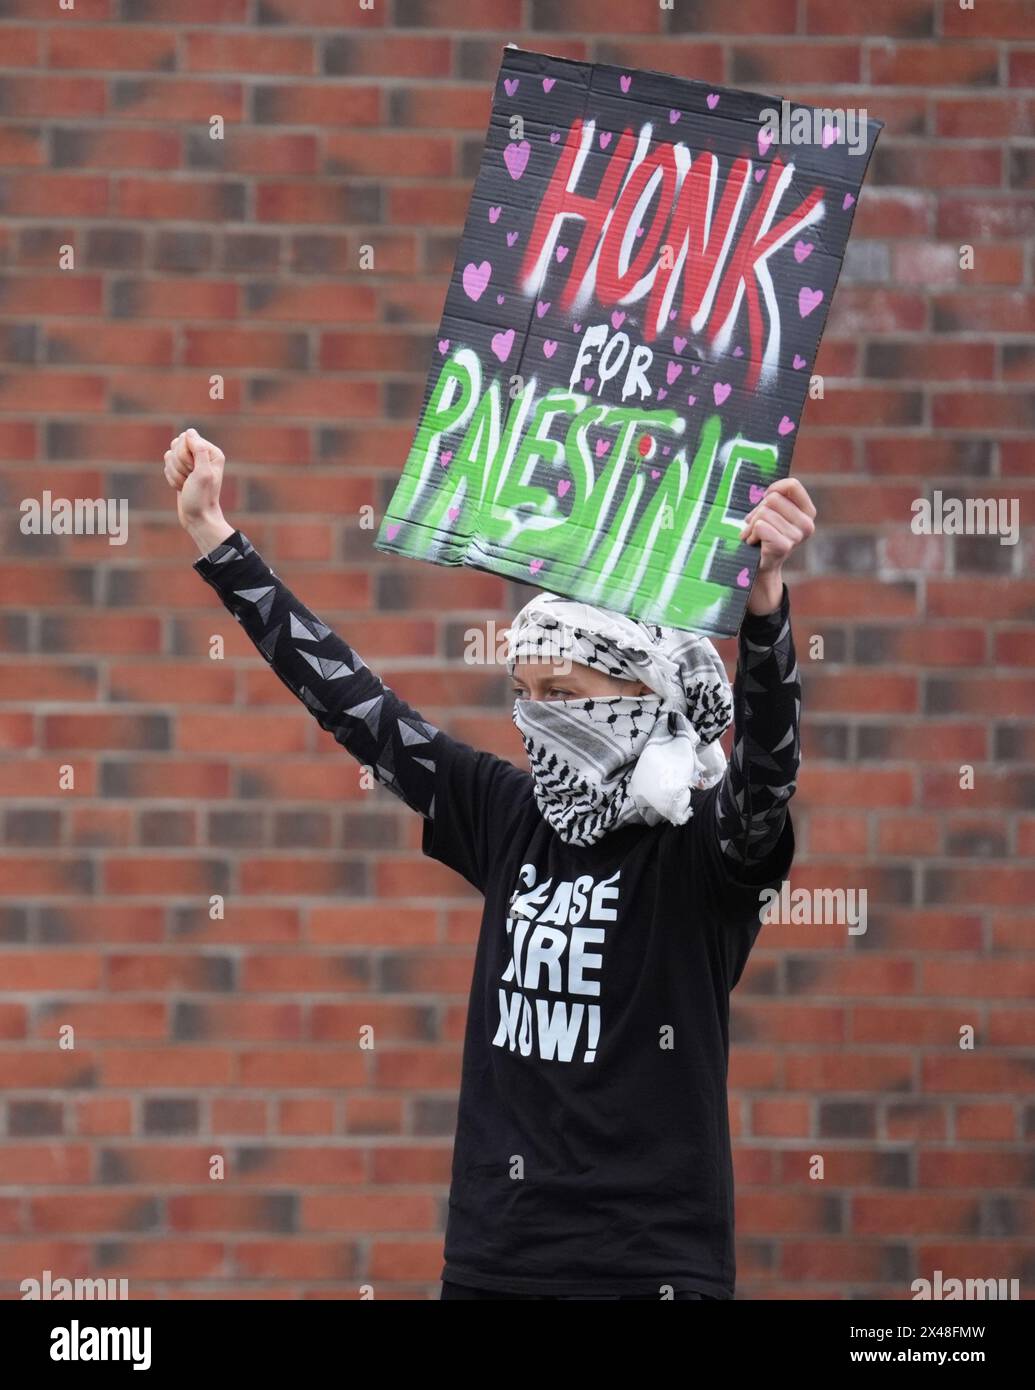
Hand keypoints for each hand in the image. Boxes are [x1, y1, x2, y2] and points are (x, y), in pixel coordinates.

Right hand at [164, 428, 232, 553]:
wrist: (198, 518)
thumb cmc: (202, 498)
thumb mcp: (202, 473)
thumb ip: (199, 450)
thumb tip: (190, 432)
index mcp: (212, 452)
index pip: (186, 438)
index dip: (184, 454)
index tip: (193, 470)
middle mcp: (202, 455)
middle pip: (176, 444)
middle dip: (178, 464)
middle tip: (190, 479)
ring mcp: (191, 463)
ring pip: (169, 455)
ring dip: (174, 473)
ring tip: (186, 485)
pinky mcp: (182, 471)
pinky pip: (167, 466)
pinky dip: (171, 478)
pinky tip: (181, 487)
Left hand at [738, 477, 815, 614]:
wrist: (761, 567)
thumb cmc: (764, 535)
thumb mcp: (774, 513)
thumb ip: (775, 498)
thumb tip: (764, 481)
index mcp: (808, 512)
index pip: (792, 485)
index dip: (774, 488)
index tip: (765, 498)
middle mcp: (807, 524)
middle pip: (772, 499)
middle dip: (757, 511)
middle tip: (755, 525)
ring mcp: (797, 536)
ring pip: (764, 513)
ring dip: (752, 525)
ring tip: (754, 536)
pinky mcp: (784, 546)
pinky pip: (761, 526)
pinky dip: (751, 533)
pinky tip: (754, 543)